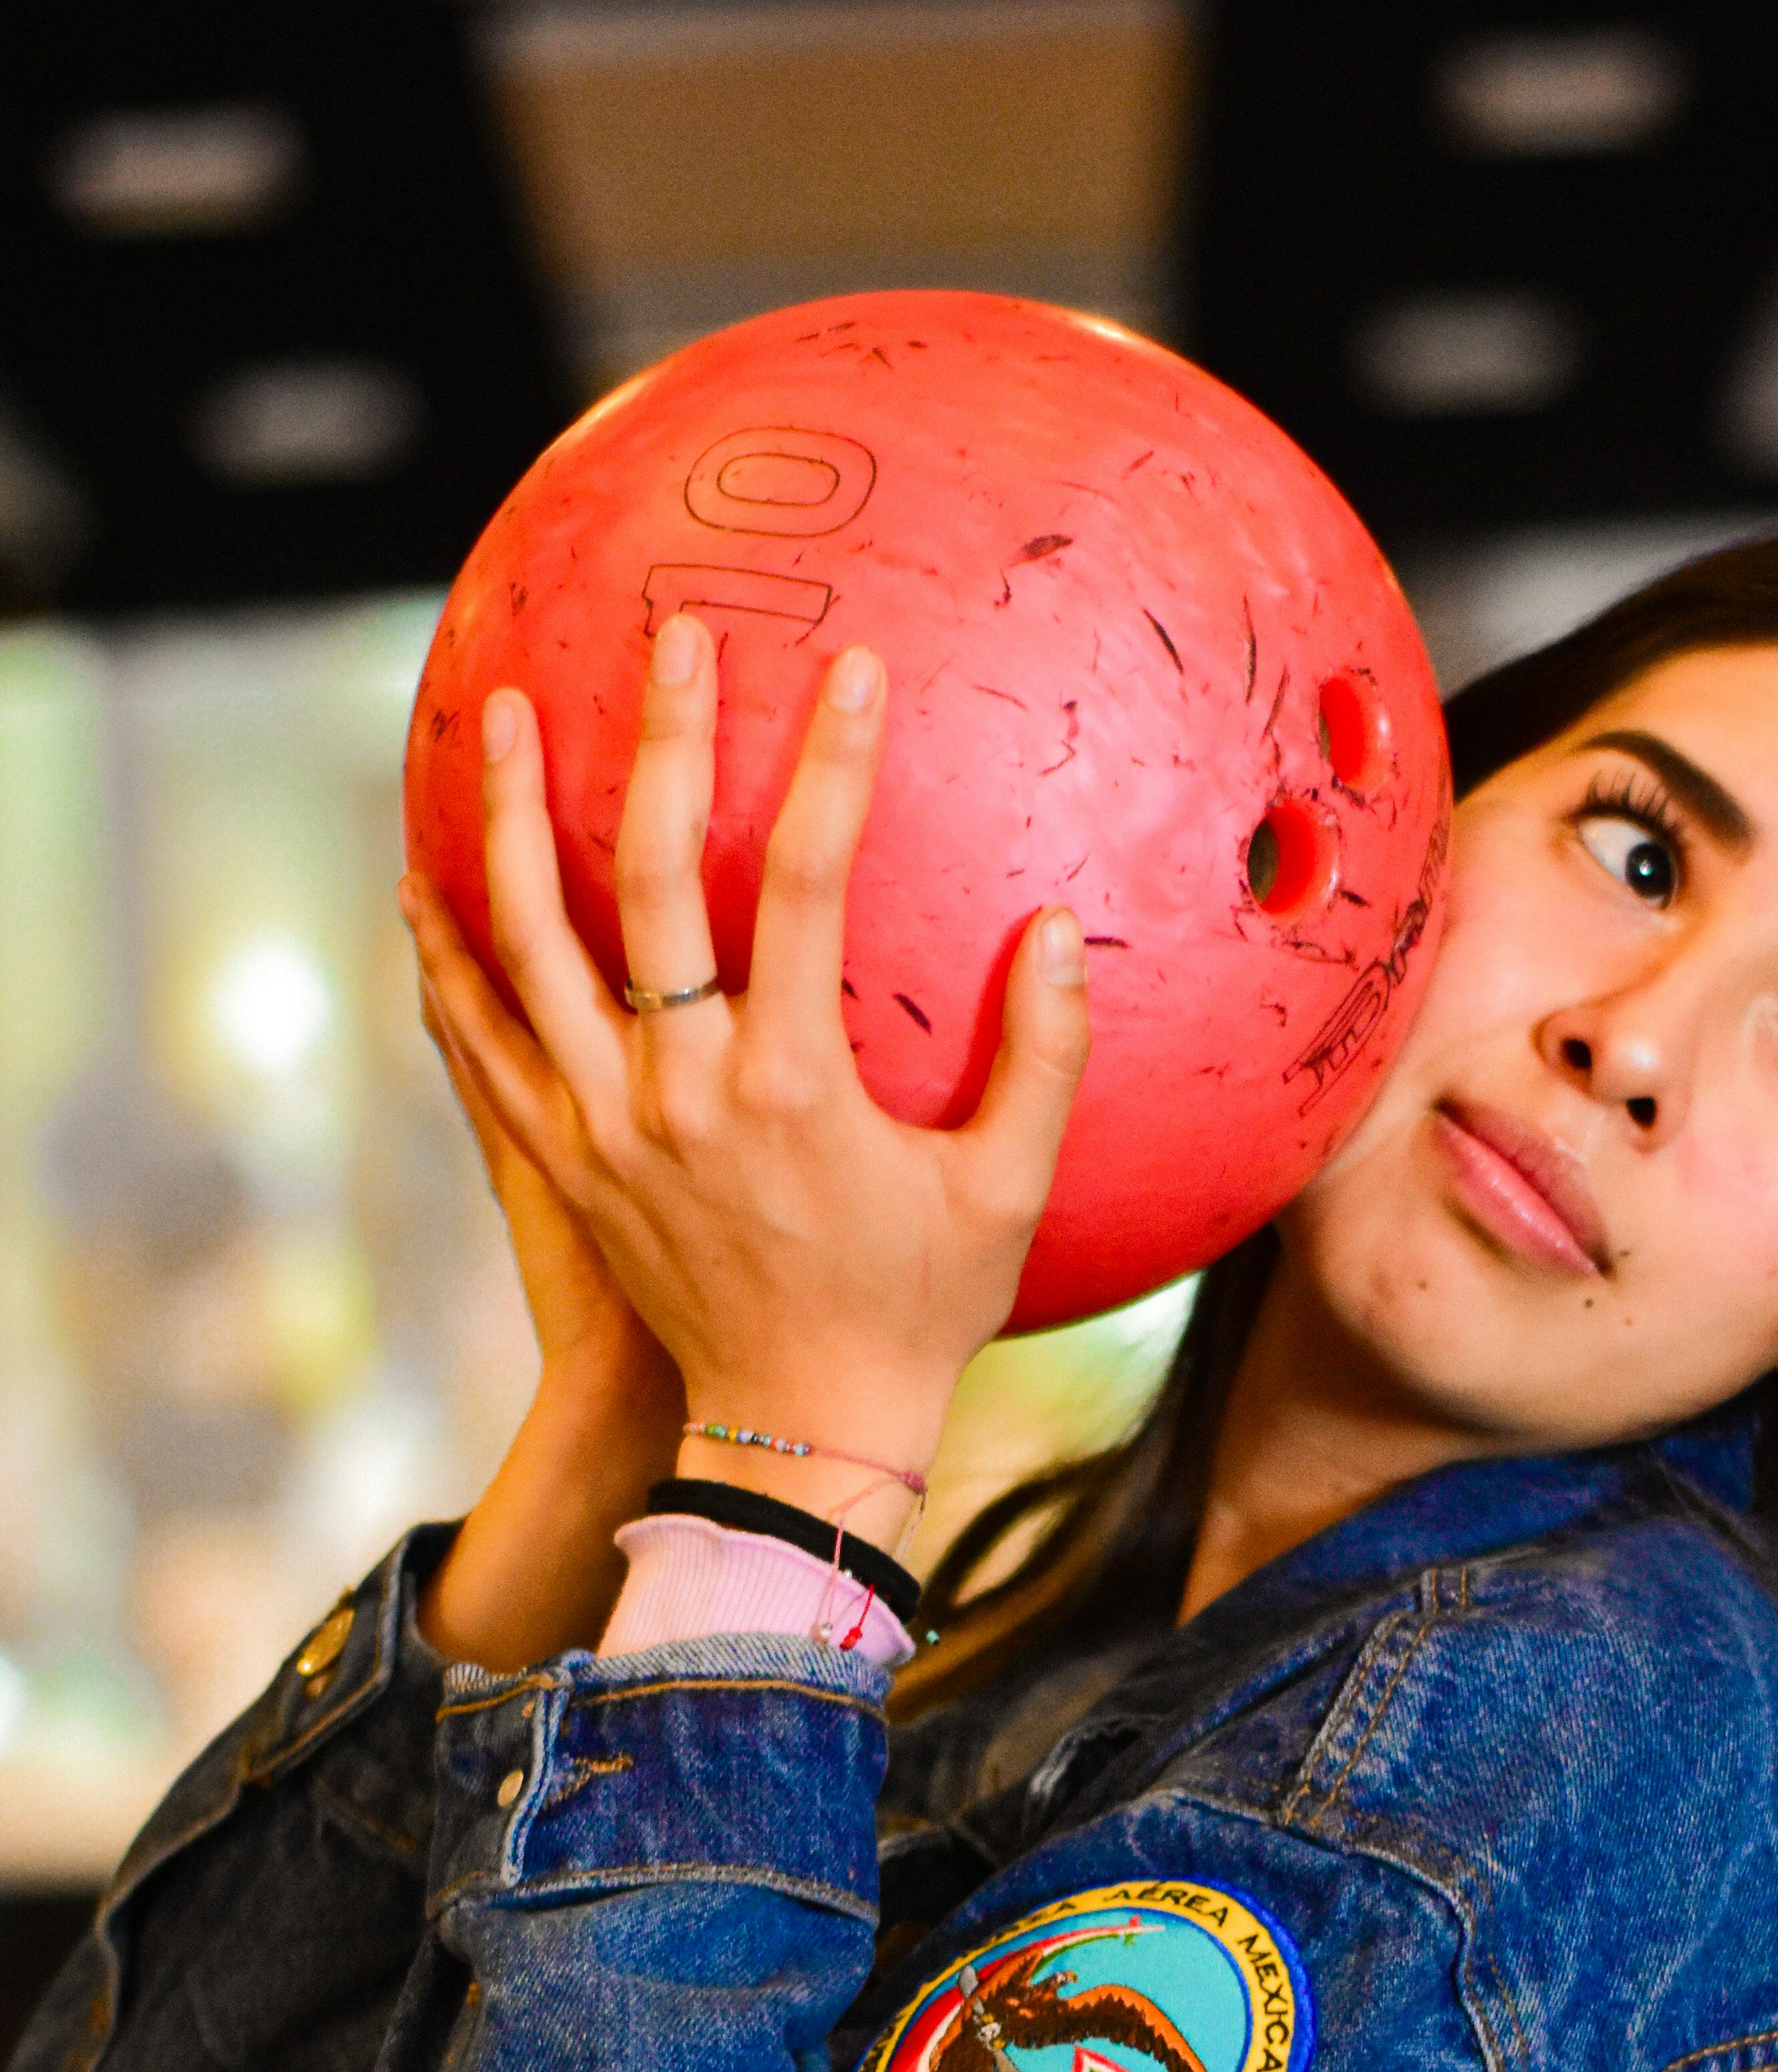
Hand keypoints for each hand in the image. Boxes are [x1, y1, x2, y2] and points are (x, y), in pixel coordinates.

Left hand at [442, 613, 1088, 1535]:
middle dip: (660, 739)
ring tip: (497, 712)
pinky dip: (446, 955)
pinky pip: (478, 1040)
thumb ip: (1046, 1058)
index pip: (800, 881)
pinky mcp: (560, 1161)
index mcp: (791, 1084)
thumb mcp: (1009, 1190)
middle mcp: (679, 1093)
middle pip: (644, 876)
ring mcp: (604, 1126)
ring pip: (529, 940)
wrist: (801, 1432)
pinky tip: (425, 878)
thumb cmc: (920, 1309)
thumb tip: (1059, 932)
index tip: (852, 670)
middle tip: (672, 639)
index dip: (830, 765)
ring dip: (505, 818)